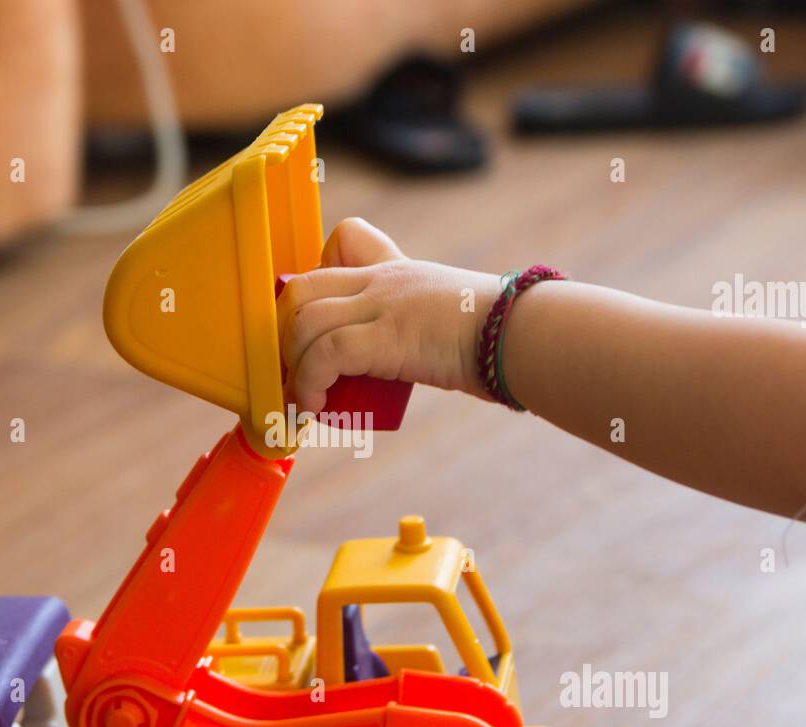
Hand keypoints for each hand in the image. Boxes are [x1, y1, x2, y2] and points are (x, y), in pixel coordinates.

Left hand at [277, 218, 500, 412]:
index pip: (341, 239)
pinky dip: (309, 384)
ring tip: (303, 399)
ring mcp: (382, 304)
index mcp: (397, 268)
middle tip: (293, 371)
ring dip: (293, 368)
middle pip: (301, 286)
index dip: (314, 281)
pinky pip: (324, 355)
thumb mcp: (449, 317)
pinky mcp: (385, 336)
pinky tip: (316, 407)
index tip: (313, 323)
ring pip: (304, 322)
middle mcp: (383, 278)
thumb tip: (418, 359)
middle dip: (283, 334)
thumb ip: (421, 326)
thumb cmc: (497, 339)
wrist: (522, 337)